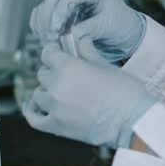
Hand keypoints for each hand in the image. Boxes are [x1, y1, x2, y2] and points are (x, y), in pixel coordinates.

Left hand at [22, 41, 158, 147]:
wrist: (132, 122)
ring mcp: (54, 107)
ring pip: (38, 94)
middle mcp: (57, 86)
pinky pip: (33, 117)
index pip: (48, 54)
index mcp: (69, 67)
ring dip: (46, 91)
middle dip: (53, 72)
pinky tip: (35, 106)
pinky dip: (32, 110)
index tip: (57, 53)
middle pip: (43, 74)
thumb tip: (81, 40)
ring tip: (58, 92)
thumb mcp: (108, 66)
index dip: (53, 52)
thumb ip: (89, 52)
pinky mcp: (56, 126)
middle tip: (65, 75)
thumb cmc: (125, 92)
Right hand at [29, 0, 146, 63]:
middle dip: (48, 18)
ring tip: (48, 41)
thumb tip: (71, 35)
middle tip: (49, 37)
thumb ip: (90, 29)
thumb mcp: (109, 26)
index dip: (60, 11)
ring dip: (42, 23)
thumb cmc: (121, 25)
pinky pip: (44, 12)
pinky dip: (41, 25)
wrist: (125, 30)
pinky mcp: (62, 6)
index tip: (55, 30)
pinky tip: (44, 38)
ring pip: (46, 4)